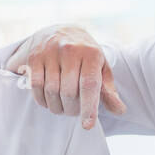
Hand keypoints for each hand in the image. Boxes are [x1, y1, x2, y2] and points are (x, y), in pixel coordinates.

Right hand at [4, 25, 125, 129]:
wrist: (60, 30)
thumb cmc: (84, 54)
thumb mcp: (100, 67)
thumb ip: (107, 90)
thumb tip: (119, 110)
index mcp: (91, 53)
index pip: (89, 85)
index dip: (88, 107)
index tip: (87, 125)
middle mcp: (70, 50)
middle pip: (68, 92)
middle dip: (71, 109)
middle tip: (73, 112)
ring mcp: (50, 52)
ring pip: (51, 91)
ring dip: (56, 107)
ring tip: (61, 108)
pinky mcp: (34, 57)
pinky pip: (36, 86)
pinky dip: (42, 100)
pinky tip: (48, 101)